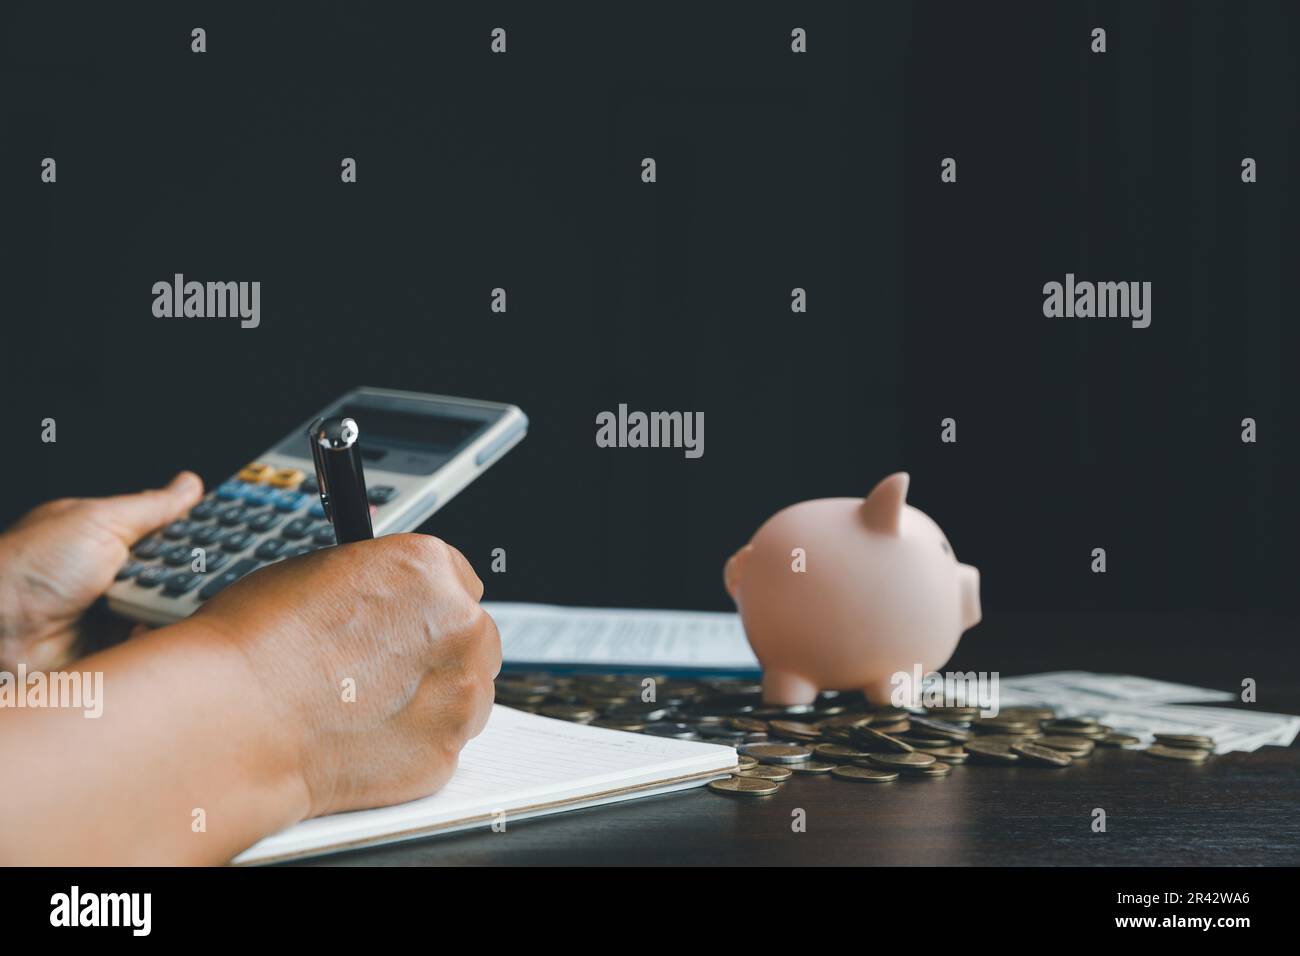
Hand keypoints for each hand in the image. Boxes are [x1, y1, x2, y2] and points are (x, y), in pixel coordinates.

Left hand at [0, 472, 203, 670]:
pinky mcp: (114, 648)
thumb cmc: (31, 567)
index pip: (170, 530)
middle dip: (193, 571)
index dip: (200, 532)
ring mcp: (114, 611)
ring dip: (175, 605)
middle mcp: (113, 572)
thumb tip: (188, 484)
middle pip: (177, 570)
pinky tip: (156, 627)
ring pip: (170, 607)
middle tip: (202, 571)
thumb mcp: (101, 521)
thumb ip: (151, 506)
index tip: (234, 534)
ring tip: (173, 599)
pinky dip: (160, 637)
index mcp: (109, 535)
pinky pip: (154, 642)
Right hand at [193, 533, 499, 817]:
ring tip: (371, 707)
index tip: (411, 620)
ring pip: (468, 692)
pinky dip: (417, 742)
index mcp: (428, 568)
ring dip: (435, 697)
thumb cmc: (255, 647)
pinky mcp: (446, 752)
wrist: (233, 723)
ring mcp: (459, 692)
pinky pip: (446, 742)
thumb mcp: (317, 573)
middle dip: (438, 651)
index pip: (460, 577)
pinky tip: (369, 738)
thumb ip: (375, 584)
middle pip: (473, 636)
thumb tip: (384, 596)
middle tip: (387, 670)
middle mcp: (459, 625)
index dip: (428, 603)